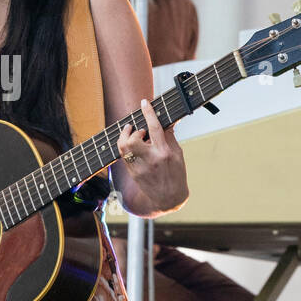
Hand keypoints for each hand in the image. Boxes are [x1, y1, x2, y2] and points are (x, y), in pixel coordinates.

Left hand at [116, 98, 187, 214]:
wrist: (168, 198)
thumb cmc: (176, 174)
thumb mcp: (178, 154)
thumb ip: (169, 136)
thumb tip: (167, 120)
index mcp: (164, 153)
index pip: (155, 129)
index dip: (148, 113)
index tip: (144, 102)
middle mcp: (151, 160)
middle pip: (133, 139)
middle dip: (134, 130)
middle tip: (140, 130)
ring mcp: (139, 167)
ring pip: (123, 146)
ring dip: (125, 136)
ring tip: (133, 134)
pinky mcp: (132, 172)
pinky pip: (122, 154)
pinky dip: (125, 146)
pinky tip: (131, 145)